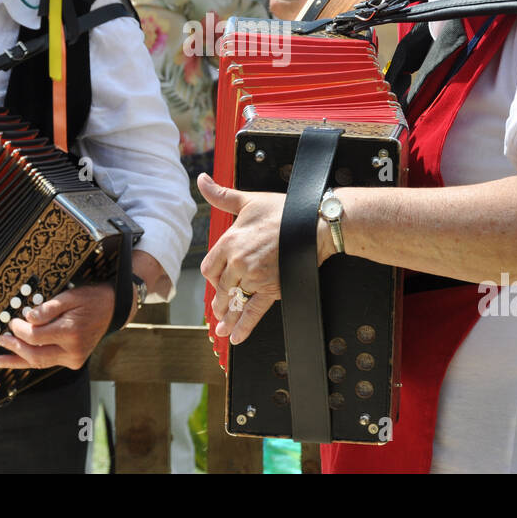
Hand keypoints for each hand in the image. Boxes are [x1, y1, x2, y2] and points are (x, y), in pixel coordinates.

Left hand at [0, 282, 118, 370]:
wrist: (113, 310)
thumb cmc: (91, 299)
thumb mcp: (70, 296)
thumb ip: (48, 308)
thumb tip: (28, 318)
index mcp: (71, 332)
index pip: (35, 336)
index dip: (19, 330)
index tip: (12, 322)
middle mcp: (73, 350)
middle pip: (35, 354)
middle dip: (14, 348)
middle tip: (0, 340)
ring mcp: (74, 359)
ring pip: (40, 364)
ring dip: (17, 361)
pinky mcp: (74, 362)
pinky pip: (48, 363)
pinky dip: (31, 361)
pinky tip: (16, 361)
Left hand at [198, 173, 289, 343]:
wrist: (314, 223)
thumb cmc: (283, 210)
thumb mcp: (249, 201)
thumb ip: (222, 196)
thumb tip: (202, 180)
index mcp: (229, 241)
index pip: (210, 268)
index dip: (212, 276)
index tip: (216, 280)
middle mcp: (238, 262)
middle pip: (220, 287)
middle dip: (219, 297)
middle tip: (218, 306)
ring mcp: (255, 277)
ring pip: (234, 301)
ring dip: (226, 315)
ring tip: (222, 325)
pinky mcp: (272, 289)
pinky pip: (253, 312)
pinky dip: (243, 327)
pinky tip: (235, 337)